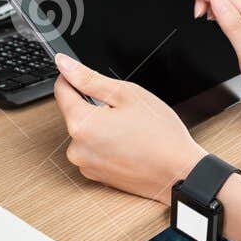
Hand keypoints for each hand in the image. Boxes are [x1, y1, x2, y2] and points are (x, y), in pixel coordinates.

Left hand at [52, 54, 206, 200]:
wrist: (178, 172)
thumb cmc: (160, 134)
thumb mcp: (126, 94)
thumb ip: (90, 78)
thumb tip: (64, 64)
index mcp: (81, 124)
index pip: (61, 90)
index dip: (73, 77)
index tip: (86, 76)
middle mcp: (77, 148)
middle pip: (75, 112)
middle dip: (94, 105)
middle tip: (123, 108)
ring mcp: (85, 165)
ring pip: (85, 132)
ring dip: (100, 125)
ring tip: (129, 129)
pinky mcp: (95, 176)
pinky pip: (93, 150)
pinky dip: (105, 144)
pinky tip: (128, 144)